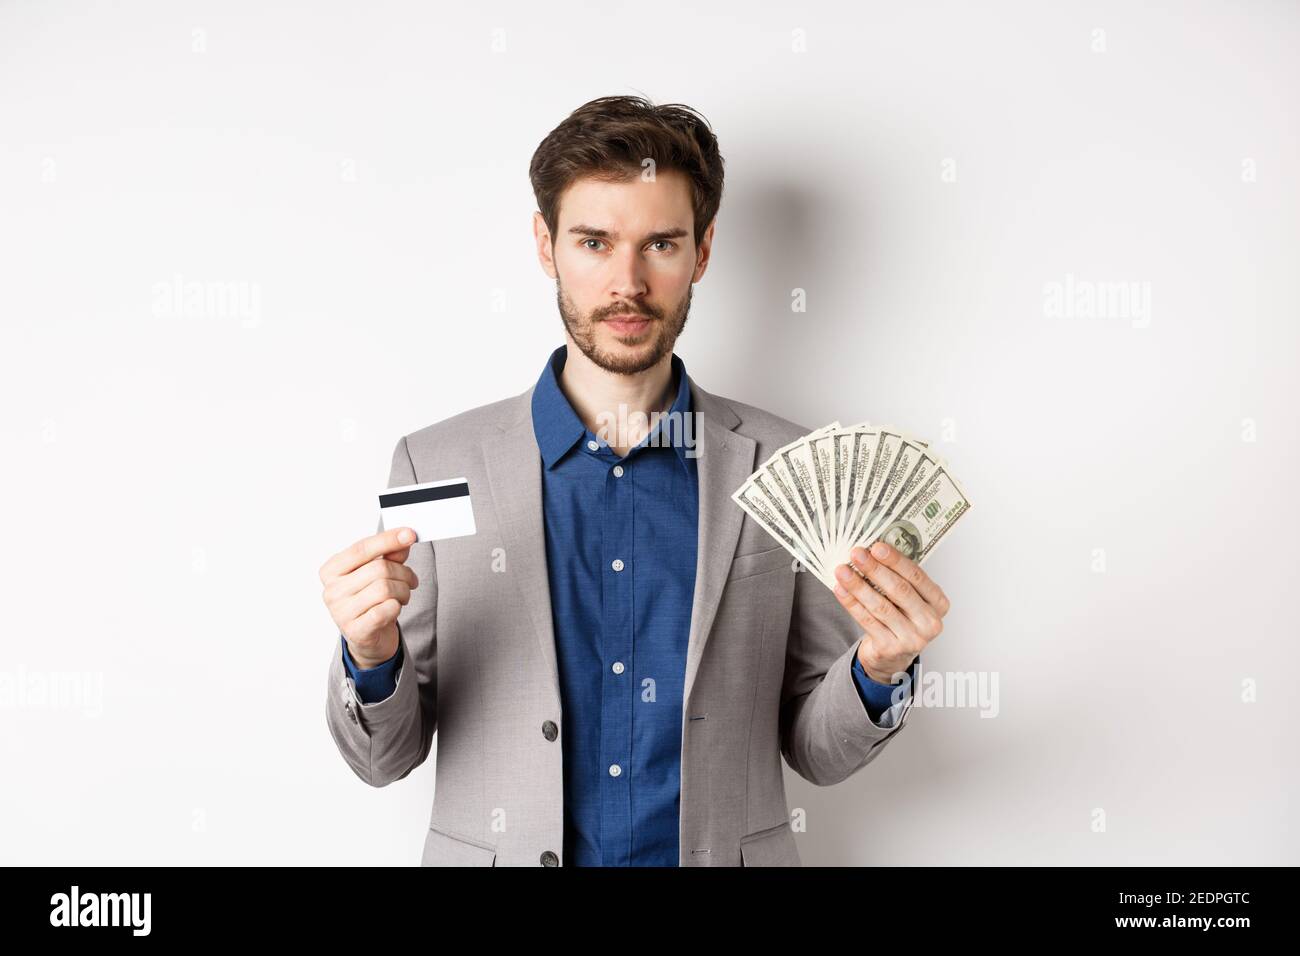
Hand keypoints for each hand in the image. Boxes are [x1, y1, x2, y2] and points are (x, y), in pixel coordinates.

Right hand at [319, 527, 419, 668]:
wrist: (367, 637)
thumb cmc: (369, 601)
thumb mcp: (378, 573)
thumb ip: (389, 555)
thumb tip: (404, 539)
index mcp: (332, 570)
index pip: (362, 549)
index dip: (388, 540)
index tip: (410, 534)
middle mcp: (332, 590)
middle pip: (379, 569)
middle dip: (403, 573)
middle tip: (411, 580)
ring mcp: (340, 612)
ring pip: (385, 588)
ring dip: (403, 591)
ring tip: (402, 596)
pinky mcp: (355, 630)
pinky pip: (385, 610)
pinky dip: (397, 607)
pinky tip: (394, 608)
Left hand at [832, 539, 949, 683]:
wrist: (893, 656)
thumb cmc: (901, 618)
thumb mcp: (910, 600)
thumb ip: (898, 578)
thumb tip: (871, 551)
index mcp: (939, 603)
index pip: (917, 576)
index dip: (896, 560)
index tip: (877, 547)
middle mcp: (930, 622)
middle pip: (900, 590)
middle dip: (875, 569)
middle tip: (857, 554)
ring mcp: (912, 638)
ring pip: (880, 606)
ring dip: (858, 585)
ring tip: (842, 570)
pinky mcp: (890, 648)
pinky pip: (867, 620)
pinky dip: (851, 603)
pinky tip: (840, 589)